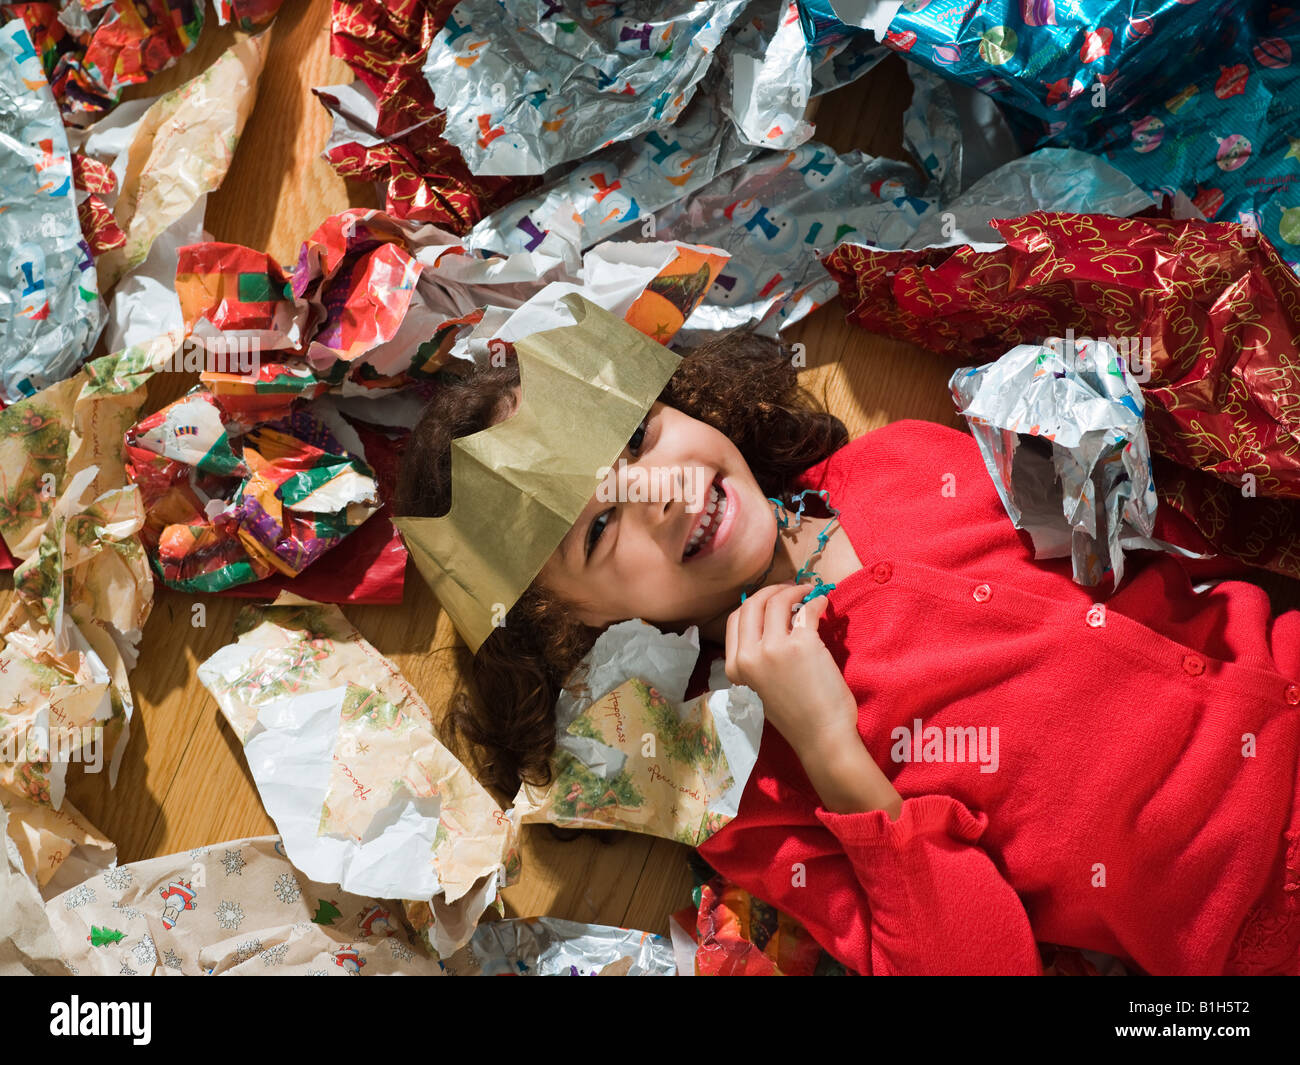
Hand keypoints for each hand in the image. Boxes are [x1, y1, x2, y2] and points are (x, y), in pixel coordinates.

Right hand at [723, 583, 858, 756]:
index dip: (754, 603)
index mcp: (735, 668)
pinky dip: (815, 601)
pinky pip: (806, 610)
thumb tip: (774, 619)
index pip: (735, 619)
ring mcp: (774, 648)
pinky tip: (822, 604)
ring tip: (809, 592)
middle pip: (752, 604)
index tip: (771, 599)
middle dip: (772, 590)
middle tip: (790, 589)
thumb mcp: (761, 685)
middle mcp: (749, 656)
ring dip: (795, 590)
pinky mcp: (802, 644)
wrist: (821, 736)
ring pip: (777, 601)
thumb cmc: (796, 714)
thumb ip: (758, 656)